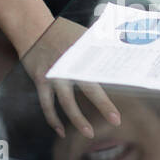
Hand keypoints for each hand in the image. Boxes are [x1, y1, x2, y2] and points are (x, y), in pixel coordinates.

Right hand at [20, 18, 120, 139]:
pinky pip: (46, 104)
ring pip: (66, 102)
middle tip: (116, 121)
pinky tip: (61, 131)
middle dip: (103, 105)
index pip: (103, 70)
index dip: (116, 81)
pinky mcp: (40, 80)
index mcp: (82, 52)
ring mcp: (53, 73)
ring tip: (89, 133)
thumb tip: (122, 57)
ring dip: (78, 119)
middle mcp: (68, 64)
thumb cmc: (62, 31)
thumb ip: (98, 47)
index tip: (127, 89)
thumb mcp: (82, 34)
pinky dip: (53, 119)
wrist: (32, 27)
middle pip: (88, 87)